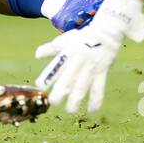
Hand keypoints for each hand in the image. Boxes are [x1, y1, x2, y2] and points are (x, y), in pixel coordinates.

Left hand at [34, 0, 143, 114]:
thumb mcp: (65, 40)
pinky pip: (99, 88)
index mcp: (68, 53)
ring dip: (76, 101)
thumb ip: (51, 48)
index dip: (48, 77)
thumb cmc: (82, 37)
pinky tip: (92, 110)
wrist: (106, 32)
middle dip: (60, 94)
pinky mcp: (102, 72)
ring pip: (82, 88)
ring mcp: (91, 68)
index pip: (56, 67)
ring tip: (70, 111)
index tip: (40, 86)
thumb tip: (37, 55)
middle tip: (53, 103)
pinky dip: (96, 101)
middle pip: (68, 81)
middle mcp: (79, 62)